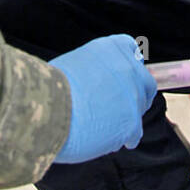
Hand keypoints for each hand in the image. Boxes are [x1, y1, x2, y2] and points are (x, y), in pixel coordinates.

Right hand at [50, 34, 157, 162]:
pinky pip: (134, 133)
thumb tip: (99, 84)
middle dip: (137, 94)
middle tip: (122, 106)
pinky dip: (125, 137)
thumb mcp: (72, 64)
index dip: (128, 65)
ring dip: (126, 118)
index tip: (122, 76)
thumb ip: (94, 70)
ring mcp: (132, 96)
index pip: (130, 49)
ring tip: (105, 126)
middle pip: (145, 82)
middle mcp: (127, 68)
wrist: (43, 106)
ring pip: (138, 109)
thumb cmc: (48, 88)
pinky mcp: (131, 123)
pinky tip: (112, 141)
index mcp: (110, 48)